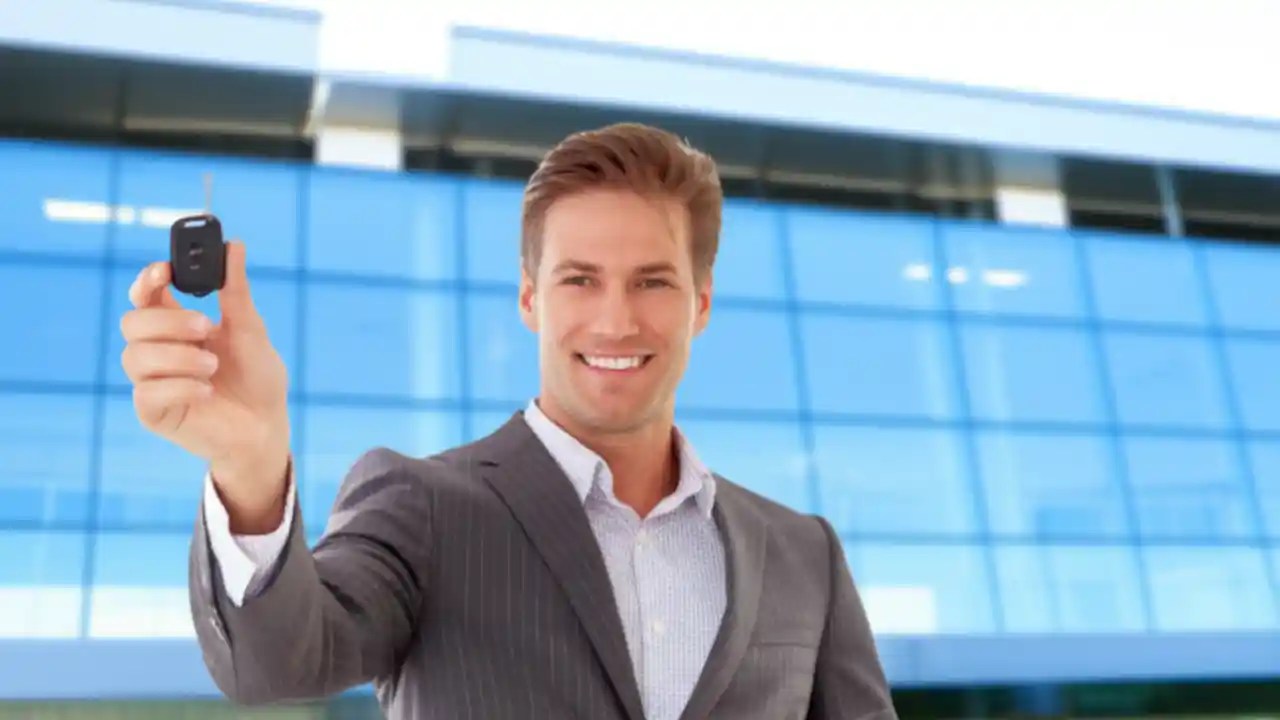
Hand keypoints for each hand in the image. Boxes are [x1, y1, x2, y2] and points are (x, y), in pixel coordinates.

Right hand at [120, 241, 290, 519]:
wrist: (267, 428)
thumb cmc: (258, 379)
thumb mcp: (251, 330)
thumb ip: (237, 292)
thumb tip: (236, 245)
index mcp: (177, 325)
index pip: (146, 295)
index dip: (147, 280)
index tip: (164, 271)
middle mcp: (159, 350)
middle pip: (132, 322)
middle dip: (168, 321)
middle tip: (206, 328)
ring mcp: (152, 381)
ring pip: (135, 356)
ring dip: (178, 357)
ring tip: (214, 367)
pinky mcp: (153, 412)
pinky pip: (146, 392)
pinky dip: (180, 386)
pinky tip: (207, 390)